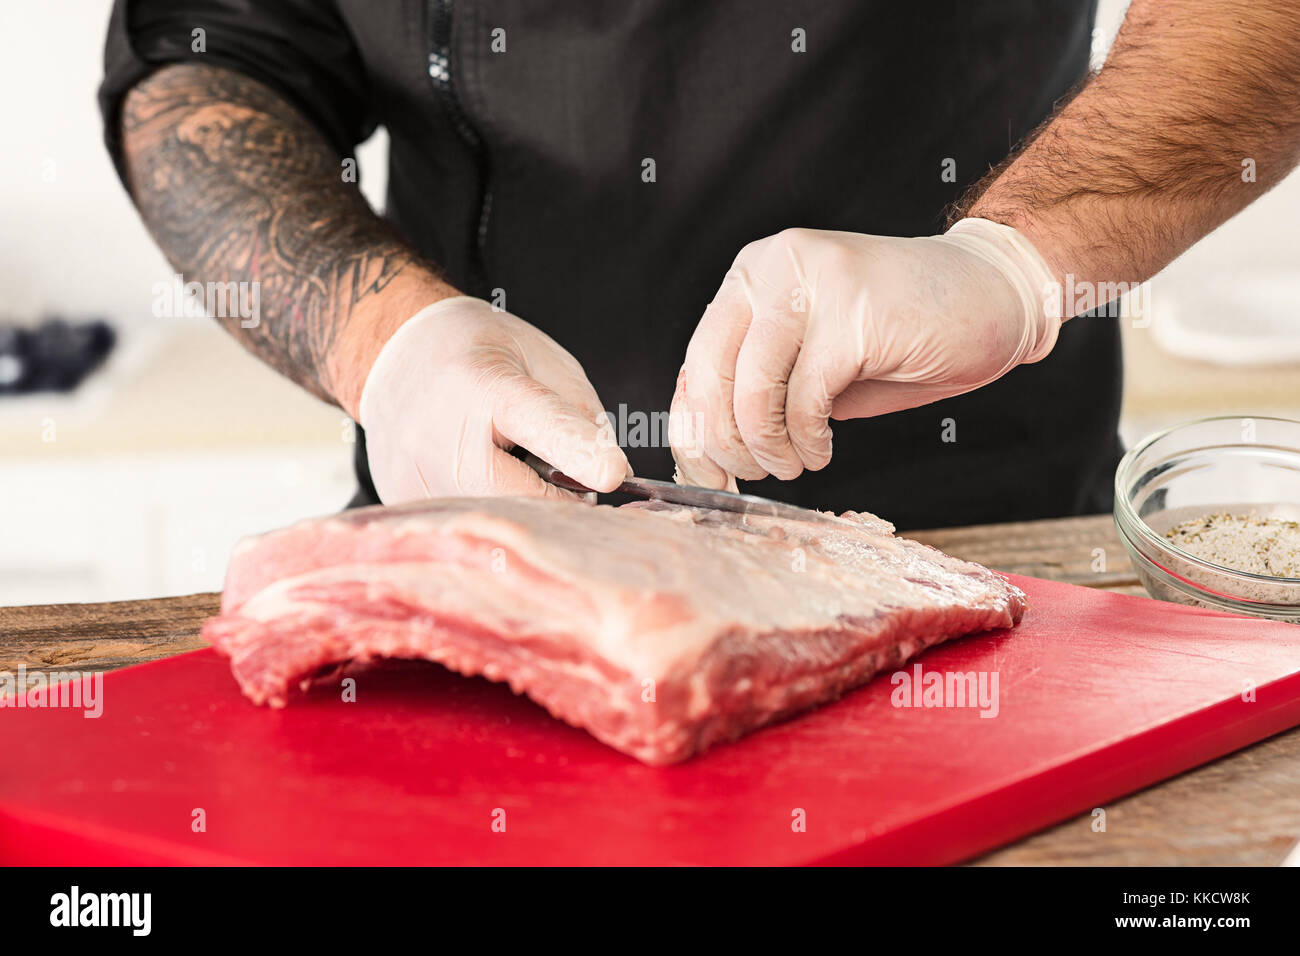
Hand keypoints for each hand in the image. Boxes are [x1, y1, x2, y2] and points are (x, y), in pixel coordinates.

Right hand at [360, 296, 628, 502]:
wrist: (393, 355)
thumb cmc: (479, 355)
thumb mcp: (543, 361)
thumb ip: (581, 418)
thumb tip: (607, 483)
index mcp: (486, 386)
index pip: (541, 424)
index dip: (580, 451)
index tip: (613, 474)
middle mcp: (442, 439)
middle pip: (524, 499)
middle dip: (560, 500)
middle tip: (559, 474)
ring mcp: (416, 481)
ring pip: (499, 524)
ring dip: (523, 508)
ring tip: (503, 464)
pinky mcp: (407, 510)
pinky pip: (470, 529)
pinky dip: (492, 514)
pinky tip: (477, 478)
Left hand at [669, 219, 1059, 488]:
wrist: (992, 295)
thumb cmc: (900, 336)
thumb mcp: (809, 361)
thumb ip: (756, 386)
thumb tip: (704, 448)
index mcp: (752, 275)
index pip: (696, 361)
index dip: (692, 430)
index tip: (705, 475)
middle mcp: (774, 266)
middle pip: (713, 376)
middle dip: (725, 445)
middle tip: (752, 477)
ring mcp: (813, 283)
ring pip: (753, 390)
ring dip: (768, 448)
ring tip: (794, 465)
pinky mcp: (852, 313)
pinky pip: (804, 398)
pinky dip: (806, 439)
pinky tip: (821, 449)